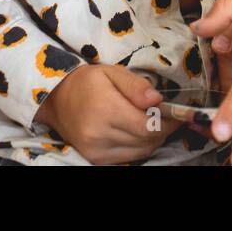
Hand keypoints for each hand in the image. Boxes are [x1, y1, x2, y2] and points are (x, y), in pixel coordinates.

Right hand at [33, 64, 180, 164]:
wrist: (56, 99)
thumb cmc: (87, 82)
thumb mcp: (111, 72)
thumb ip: (136, 86)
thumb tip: (158, 100)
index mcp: (105, 109)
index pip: (148, 126)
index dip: (167, 122)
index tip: (175, 113)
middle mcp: (99, 135)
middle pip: (146, 141)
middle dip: (162, 129)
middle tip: (165, 116)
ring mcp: (96, 151)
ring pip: (140, 152)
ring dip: (152, 139)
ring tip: (150, 121)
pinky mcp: (95, 159)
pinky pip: (128, 157)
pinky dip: (138, 146)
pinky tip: (135, 131)